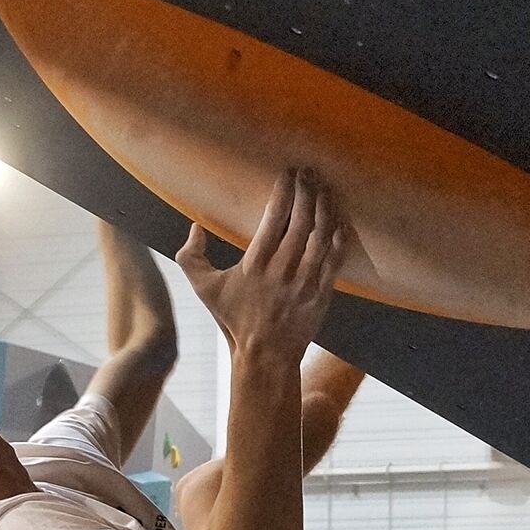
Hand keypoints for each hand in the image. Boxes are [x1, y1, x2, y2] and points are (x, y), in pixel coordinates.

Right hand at [175, 169, 345, 359]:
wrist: (264, 355)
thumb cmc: (234, 318)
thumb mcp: (203, 289)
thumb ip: (190, 257)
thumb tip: (195, 227)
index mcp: (254, 265)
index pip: (273, 219)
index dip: (284, 192)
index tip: (289, 174)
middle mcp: (281, 272)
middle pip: (300, 223)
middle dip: (307, 192)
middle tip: (310, 174)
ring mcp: (304, 284)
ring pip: (320, 238)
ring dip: (325, 209)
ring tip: (325, 189)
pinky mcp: (321, 296)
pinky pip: (334, 262)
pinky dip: (339, 239)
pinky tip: (339, 220)